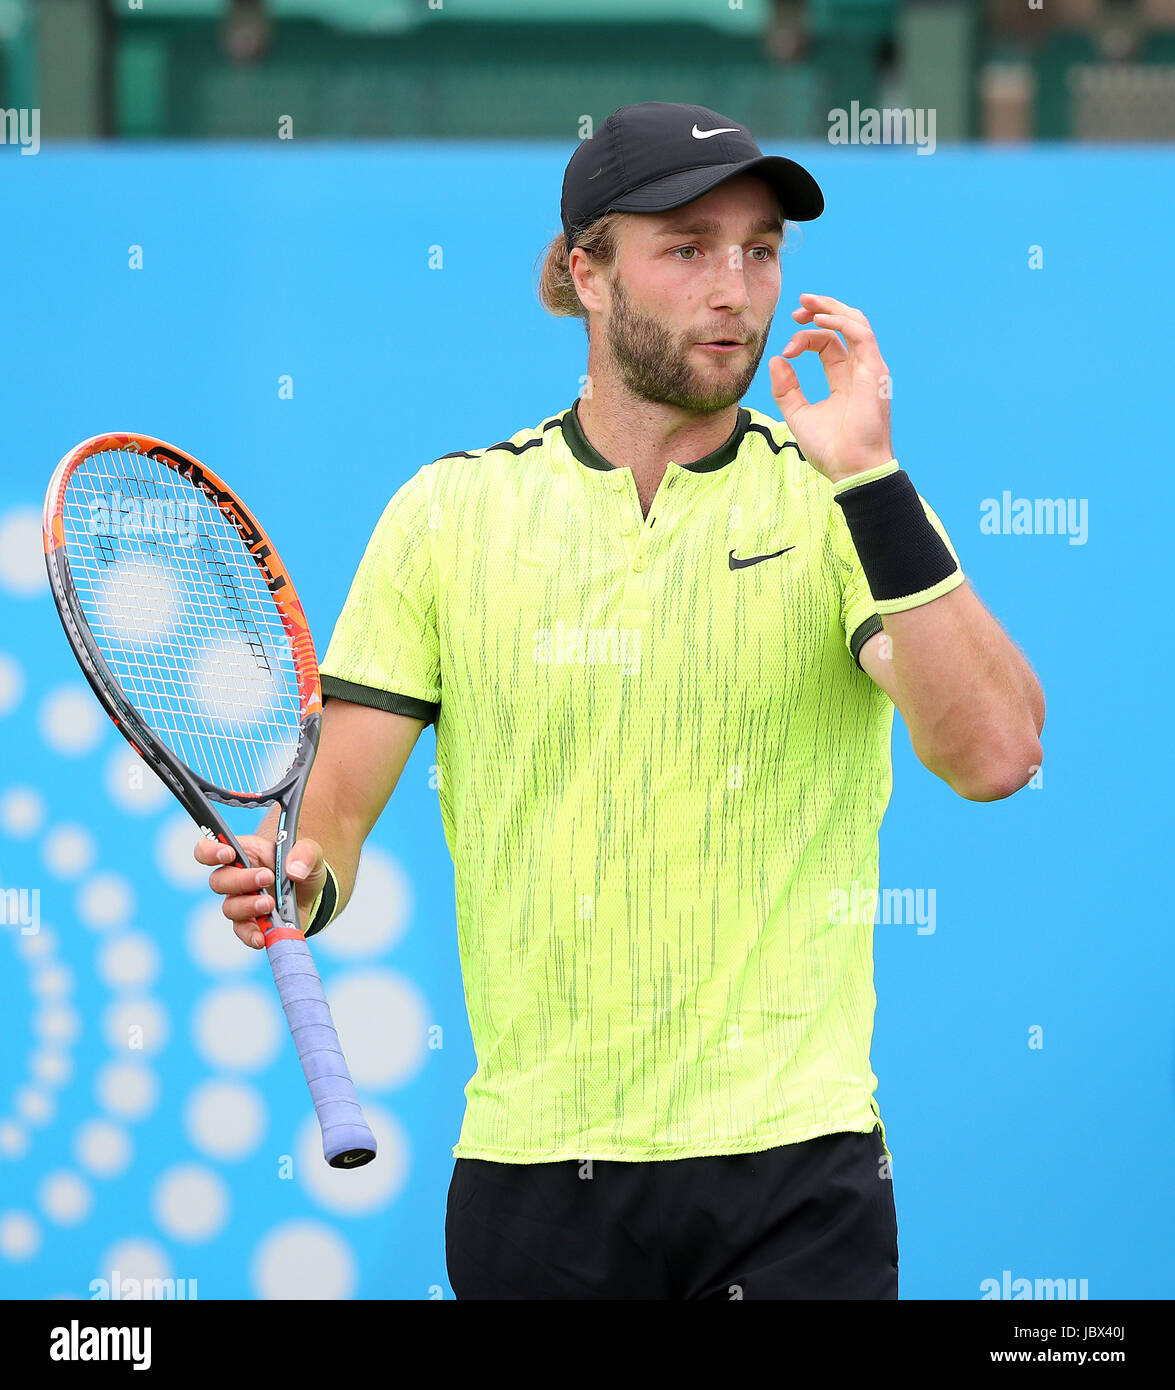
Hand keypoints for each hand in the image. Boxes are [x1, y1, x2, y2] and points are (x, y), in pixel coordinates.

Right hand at [193, 833, 326, 948]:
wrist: (312, 893)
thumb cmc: (303, 866)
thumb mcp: (311, 853)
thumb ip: (305, 853)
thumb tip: (294, 871)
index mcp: (243, 852)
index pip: (208, 850)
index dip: (210, 851)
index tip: (229, 854)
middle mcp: (235, 878)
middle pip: (218, 880)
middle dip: (241, 880)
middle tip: (267, 877)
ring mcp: (240, 902)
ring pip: (229, 907)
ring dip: (248, 906)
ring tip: (270, 903)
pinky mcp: (251, 923)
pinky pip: (242, 931)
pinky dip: (251, 935)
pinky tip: (262, 936)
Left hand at [768, 292, 893, 483]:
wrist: (850, 469)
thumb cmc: (830, 449)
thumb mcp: (798, 414)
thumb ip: (785, 389)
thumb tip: (776, 359)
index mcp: (845, 379)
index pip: (829, 343)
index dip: (805, 338)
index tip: (785, 351)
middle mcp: (860, 370)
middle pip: (845, 326)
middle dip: (821, 309)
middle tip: (797, 304)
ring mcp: (870, 368)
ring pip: (856, 322)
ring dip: (831, 307)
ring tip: (806, 302)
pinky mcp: (874, 370)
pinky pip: (860, 334)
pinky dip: (840, 322)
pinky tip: (819, 318)